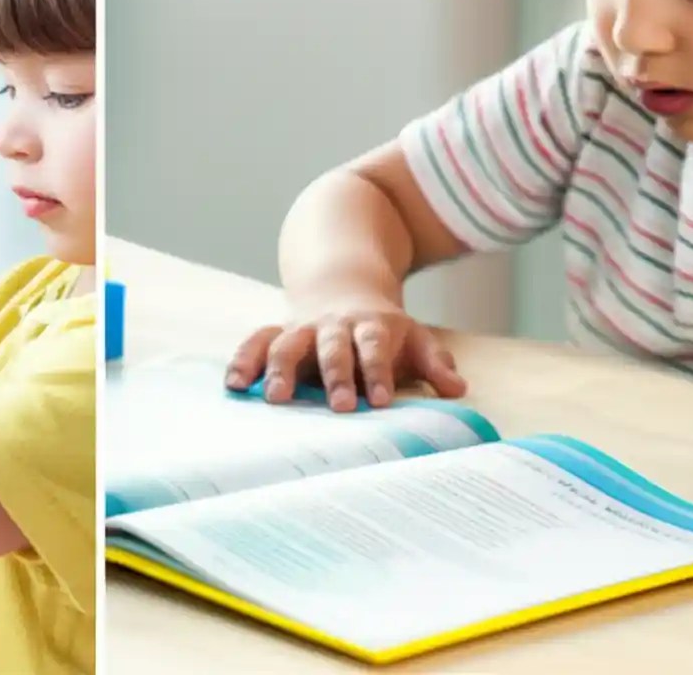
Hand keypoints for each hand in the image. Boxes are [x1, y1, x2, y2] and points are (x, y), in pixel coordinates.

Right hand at [226, 292, 466, 411]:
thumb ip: (434, 363)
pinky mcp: (276, 333)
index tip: (379, 400)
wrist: (342, 286)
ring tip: (276, 398)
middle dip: (334, 375)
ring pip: (287, 343)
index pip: (374, 346)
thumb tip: (458, 390)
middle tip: (338, 406)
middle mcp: (332, 326)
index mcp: (369, 326)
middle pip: (332, 346)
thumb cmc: (381, 330)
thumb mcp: (413, 338)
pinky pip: (255, 342)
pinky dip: (242, 361)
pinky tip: (234, 385)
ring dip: (279, 369)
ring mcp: (301, 328)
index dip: (376, 372)